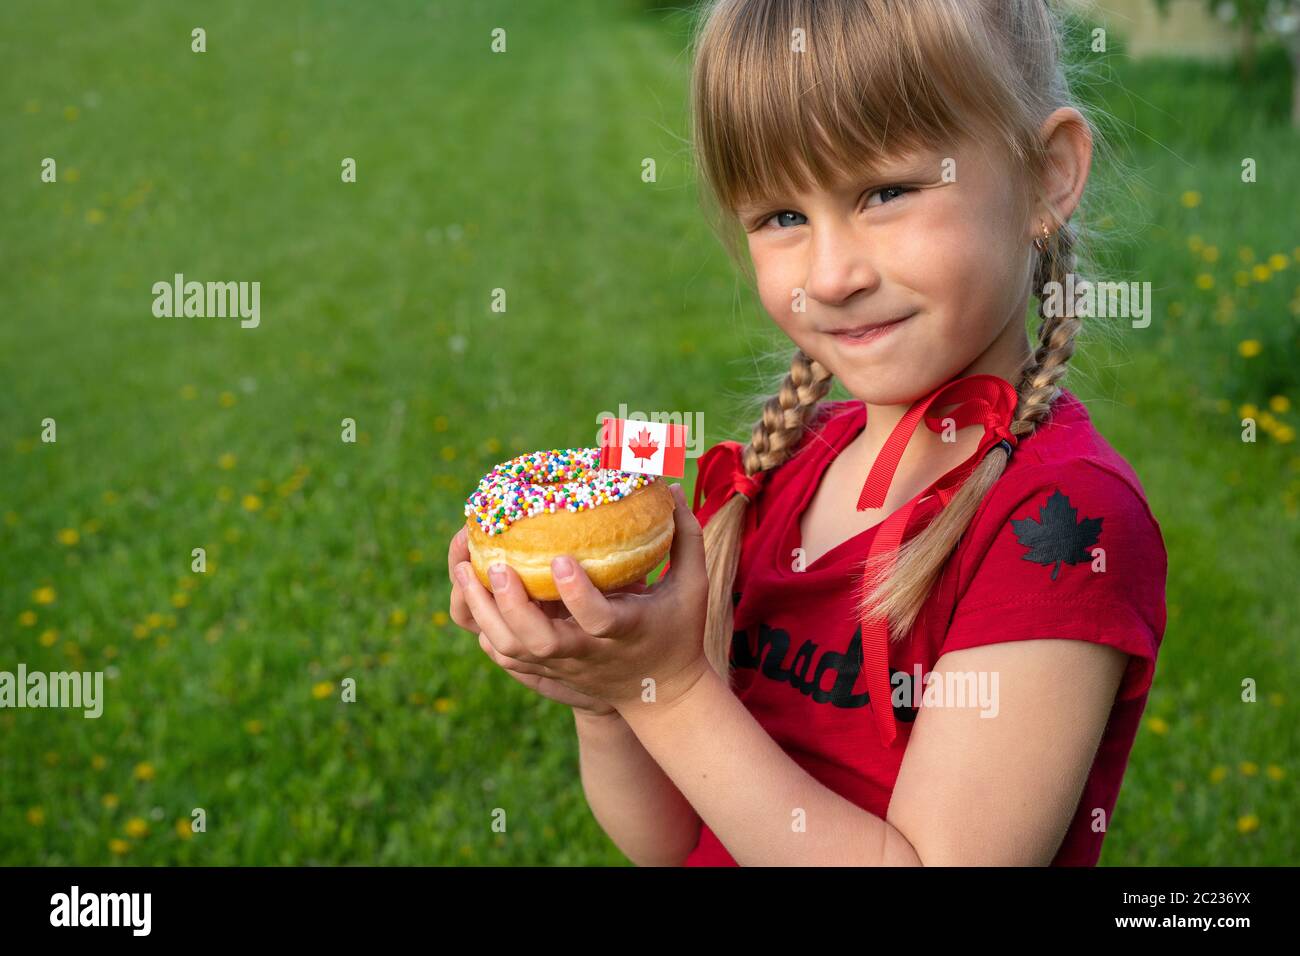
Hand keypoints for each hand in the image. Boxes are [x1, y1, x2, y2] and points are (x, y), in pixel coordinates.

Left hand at [453, 483, 709, 714]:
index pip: (597, 619)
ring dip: (485, 611)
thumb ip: (685, 538)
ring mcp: (564, 664)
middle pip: (540, 640)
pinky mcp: (548, 672)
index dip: (576, 593)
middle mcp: (589, 652)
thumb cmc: (678, 631)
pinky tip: (473, 594)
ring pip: (513, 649)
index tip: (559, 559)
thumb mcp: (692, 587)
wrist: (660, 696)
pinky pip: (506, 656)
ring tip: (465, 569)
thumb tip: (670, 487)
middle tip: (497, 564)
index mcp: (626, 630)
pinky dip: (486, 629)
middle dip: (511, 604)